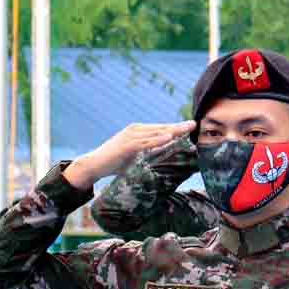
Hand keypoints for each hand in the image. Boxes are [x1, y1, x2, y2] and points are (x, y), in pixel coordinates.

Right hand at [63, 121, 194, 188]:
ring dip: (172, 130)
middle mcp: (135, 130)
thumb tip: (163, 160)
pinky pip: (145, 142)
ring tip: (186, 128)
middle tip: (194, 124)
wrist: (93, 165)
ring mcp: (130, 136)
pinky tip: (168, 137)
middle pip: (161, 127)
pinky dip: (157, 140)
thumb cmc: (114, 163)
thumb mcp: (135, 158)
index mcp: (138, 131)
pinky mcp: (126, 145)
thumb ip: (148, 155)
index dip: (176, 128)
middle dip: (178, 126)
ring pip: (155, 133)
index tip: (190, 126)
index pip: (161, 128)